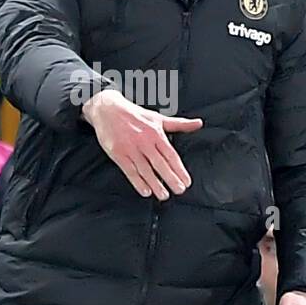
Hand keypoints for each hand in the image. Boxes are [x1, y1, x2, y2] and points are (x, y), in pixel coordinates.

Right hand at [82, 89, 202, 199]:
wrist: (107, 109)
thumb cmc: (134, 115)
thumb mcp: (158, 118)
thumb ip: (179, 124)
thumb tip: (198, 123)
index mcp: (156, 133)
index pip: (171, 155)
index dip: (179, 169)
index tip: (186, 181)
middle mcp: (144, 142)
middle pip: (160, 164)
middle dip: (171, 179)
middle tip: (179, 190)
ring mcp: (130, 149)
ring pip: (145, 170)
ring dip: (155, 184)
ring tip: (164, 195)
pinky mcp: (118, 154)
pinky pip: (129, 171)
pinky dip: (138, 182)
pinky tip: (145, 191)